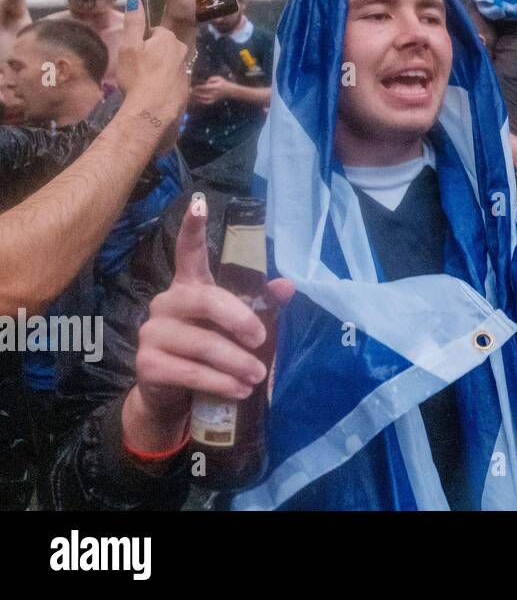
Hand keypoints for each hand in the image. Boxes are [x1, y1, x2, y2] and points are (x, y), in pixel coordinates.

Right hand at [117, 0, 190, 129]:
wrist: (153, 109)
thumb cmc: (138, 75)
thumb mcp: (129, 46)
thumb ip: (133, 22)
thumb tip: (136, 0)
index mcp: (169, 38)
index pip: (154, 32)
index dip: (141, 42)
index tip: (133, 54)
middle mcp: (182, 50)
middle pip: (163, 46)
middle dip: (151, 54)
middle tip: (136, 68)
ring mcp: (186, 69)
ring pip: (168, 62)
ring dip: (157, 68)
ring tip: (143, 80)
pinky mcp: (185, 86)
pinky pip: (171, 78)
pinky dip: (163, 82)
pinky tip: (153, 91)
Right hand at [123, 194, 293, 452]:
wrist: (173, 396)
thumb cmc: (210, 351)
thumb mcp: (236, 328)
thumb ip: (260, 305)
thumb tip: (287, 285)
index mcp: (189, 287)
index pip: (188, 252)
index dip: (193, 229)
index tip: (200, 203)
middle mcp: (166, 303)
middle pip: (207, 300)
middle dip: (240, 321)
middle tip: (263, 341)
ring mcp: (152, 332)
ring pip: (203, 343)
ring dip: (236, 362)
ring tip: (257, 375)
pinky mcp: (147, 364)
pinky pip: (190, 371)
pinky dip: (220, 382)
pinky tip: (238, 389)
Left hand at [189, 76, 229, 105]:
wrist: (230, 91)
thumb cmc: (224, 83)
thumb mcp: (219, 78)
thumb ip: (211, 79)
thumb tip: (206, 82)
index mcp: (215, 87)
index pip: (205, 87)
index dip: (198, 87)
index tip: (193, 86)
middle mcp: (214, 93)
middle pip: (203, 93)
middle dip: (196, 92)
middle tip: (190, 90)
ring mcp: (214, 98)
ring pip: (204, 98)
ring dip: (197, 97)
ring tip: (191, 95)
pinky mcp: (214, 100)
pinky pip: (207, 102)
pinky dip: (201, 101)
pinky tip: (197, 99)